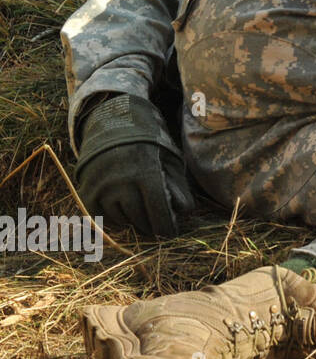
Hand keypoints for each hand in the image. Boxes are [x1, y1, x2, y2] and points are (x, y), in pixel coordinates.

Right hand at [74, 94, 195, 237]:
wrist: (114, 126)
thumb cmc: (150, 145)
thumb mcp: (170, 160)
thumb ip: (179, 187)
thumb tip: (185, 212)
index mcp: (147, 173)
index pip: (159, 213)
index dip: (167, 227)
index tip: (171, 233)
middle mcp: (121, 183)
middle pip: (140, 219)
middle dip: (151, 224)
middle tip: (157, 223)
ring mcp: (101, 188)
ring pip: (121, 220)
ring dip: (133, 220)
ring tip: (140, 211)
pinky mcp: (87, 191)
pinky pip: (101, 217)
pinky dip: (113, 218)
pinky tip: (123, 210)